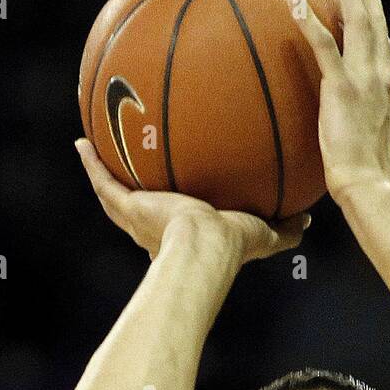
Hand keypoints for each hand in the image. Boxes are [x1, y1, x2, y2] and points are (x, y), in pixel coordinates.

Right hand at [74, 139, 310, 265]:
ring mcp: (136, 218)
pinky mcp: (126, 208)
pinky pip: (103, 182)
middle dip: (137, 187)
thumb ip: (285, 228)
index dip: (175, 209)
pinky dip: (91, 164)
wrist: (205, 248)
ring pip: (114, 192)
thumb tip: (307, 220)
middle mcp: (156, 228)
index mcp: (184, 235)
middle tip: (132, 163)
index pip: (176, 221)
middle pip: (140, 204)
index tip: (176, 195)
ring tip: (95, 144)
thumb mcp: (265, 235)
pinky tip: (82, 142)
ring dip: (104, 169)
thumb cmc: (233, 247)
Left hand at [289, 0, 389, 207]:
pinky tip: (294, 0)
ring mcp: (365, 80)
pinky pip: (324, 46)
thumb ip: (372, 127)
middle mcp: (383, 78)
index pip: (384, 48)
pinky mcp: (342, 88)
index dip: (379, 22)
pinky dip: (308, 20)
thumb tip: (366, 129)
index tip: (372, 4)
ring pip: (358, 22)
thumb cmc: (368, 177)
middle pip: (378, 23)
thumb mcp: (376, 146)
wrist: (369, 185)